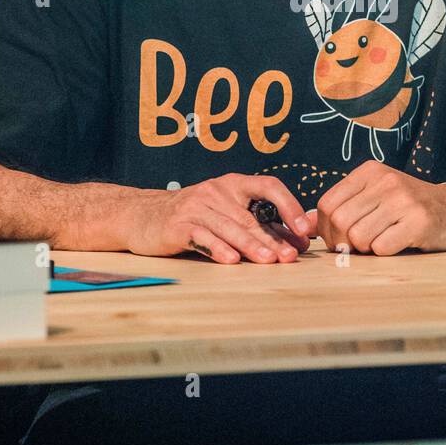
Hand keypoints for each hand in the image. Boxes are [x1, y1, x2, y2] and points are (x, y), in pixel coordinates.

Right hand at [123, 174, 311, 262]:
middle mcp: (216, 191)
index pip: (268, 186)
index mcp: (233, 184)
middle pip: (250, 216)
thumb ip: (259, 224)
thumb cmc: (194, 217)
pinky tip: (231, 260)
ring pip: (229, 227)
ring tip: (268, 260)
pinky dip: (217, 249)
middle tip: (290, 256)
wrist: (143, 216)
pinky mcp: (178, 225)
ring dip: (250, 245)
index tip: (302, 229)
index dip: (289, 205)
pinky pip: (202, 237)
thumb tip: (298, 242)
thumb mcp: (226, 213)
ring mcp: (196, 207)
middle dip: (273, 238)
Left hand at [316, 161, 445, 255]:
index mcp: (369, 172)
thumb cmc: (408, 207)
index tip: (337, 240)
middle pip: (340, 222)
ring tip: (379, 244)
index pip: (327, 204)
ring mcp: (403, 200)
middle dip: (342, 243)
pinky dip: (384, 252)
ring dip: (364, 250)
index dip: (325, 230)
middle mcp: (385, 181)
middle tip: (356, 248)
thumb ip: (341, 208)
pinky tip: (397, 244)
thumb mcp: (374, 198)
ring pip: (358, 237)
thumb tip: (301, 224)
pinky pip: (382, 247)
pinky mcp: (419, 221)